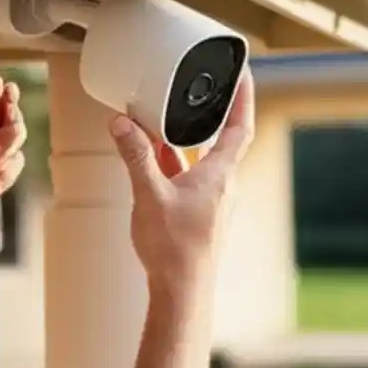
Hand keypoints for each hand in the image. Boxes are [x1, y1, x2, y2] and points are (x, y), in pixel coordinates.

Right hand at [109, 69, 254, 304]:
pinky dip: (173, 165)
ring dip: (182, 142)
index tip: (244, 74)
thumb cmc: (174, 249)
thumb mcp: (149, 194)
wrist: (181, 293)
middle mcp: (222, 186)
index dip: (244, 99)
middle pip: (219, 140)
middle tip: (196, 90)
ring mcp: (212, 202)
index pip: (240, 127)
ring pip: (199, 161)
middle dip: (205, 115)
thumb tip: (122, 124)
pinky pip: (188, 179)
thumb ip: (136, 156)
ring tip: (161, 121)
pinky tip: (153, 160)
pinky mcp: (199, 216)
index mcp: (219, 175)